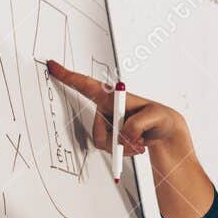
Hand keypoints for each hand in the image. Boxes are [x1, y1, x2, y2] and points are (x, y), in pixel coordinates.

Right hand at [46, 61, 186, 157]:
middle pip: (98, 131)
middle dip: (116, 141)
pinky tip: (137, 146)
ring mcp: (108, 124)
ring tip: (140, 143)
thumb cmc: (161, 118)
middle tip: (137, 142)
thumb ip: (137, 125)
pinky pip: (109, 150)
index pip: (86, 85)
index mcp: (113, 96)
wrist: (165, 132)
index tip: (52, 65)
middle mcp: (107, 108)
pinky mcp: (111, 136)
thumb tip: (123, 135)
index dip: (67, 76)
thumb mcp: (154, 117)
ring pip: (103, 143)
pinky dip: (125, 152)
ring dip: (123, 148)